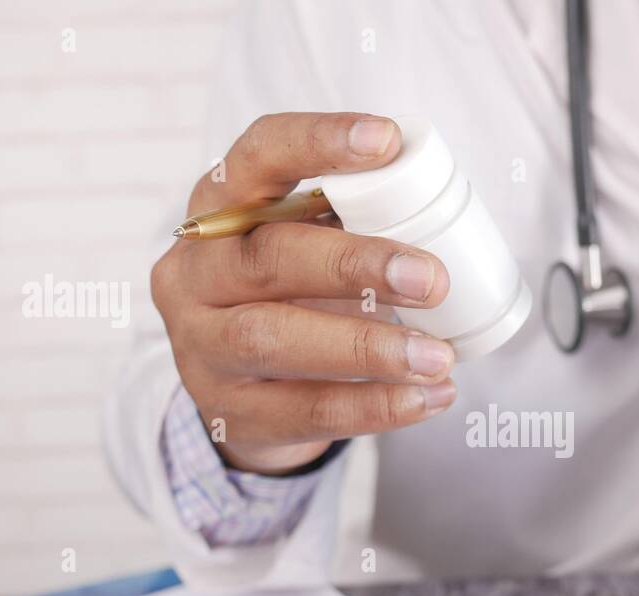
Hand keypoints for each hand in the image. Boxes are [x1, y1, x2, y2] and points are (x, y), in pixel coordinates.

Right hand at [151, 112, 455, 475]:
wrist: (245, 392)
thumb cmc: (293, 295)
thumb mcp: (308, 244)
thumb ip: (353, 221)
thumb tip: (444, 218)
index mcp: (219, 208)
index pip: (257, 157)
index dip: (317, 142)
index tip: (387, 140)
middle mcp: (194, 273)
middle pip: (267, 257)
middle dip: (356, 264)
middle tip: (433, 280)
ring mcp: (200, 346)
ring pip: (273, 338)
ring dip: (368, 347)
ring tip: (439, 356)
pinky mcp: (227, 411)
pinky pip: (303, 410)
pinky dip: (376, 405)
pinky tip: (429, 398)